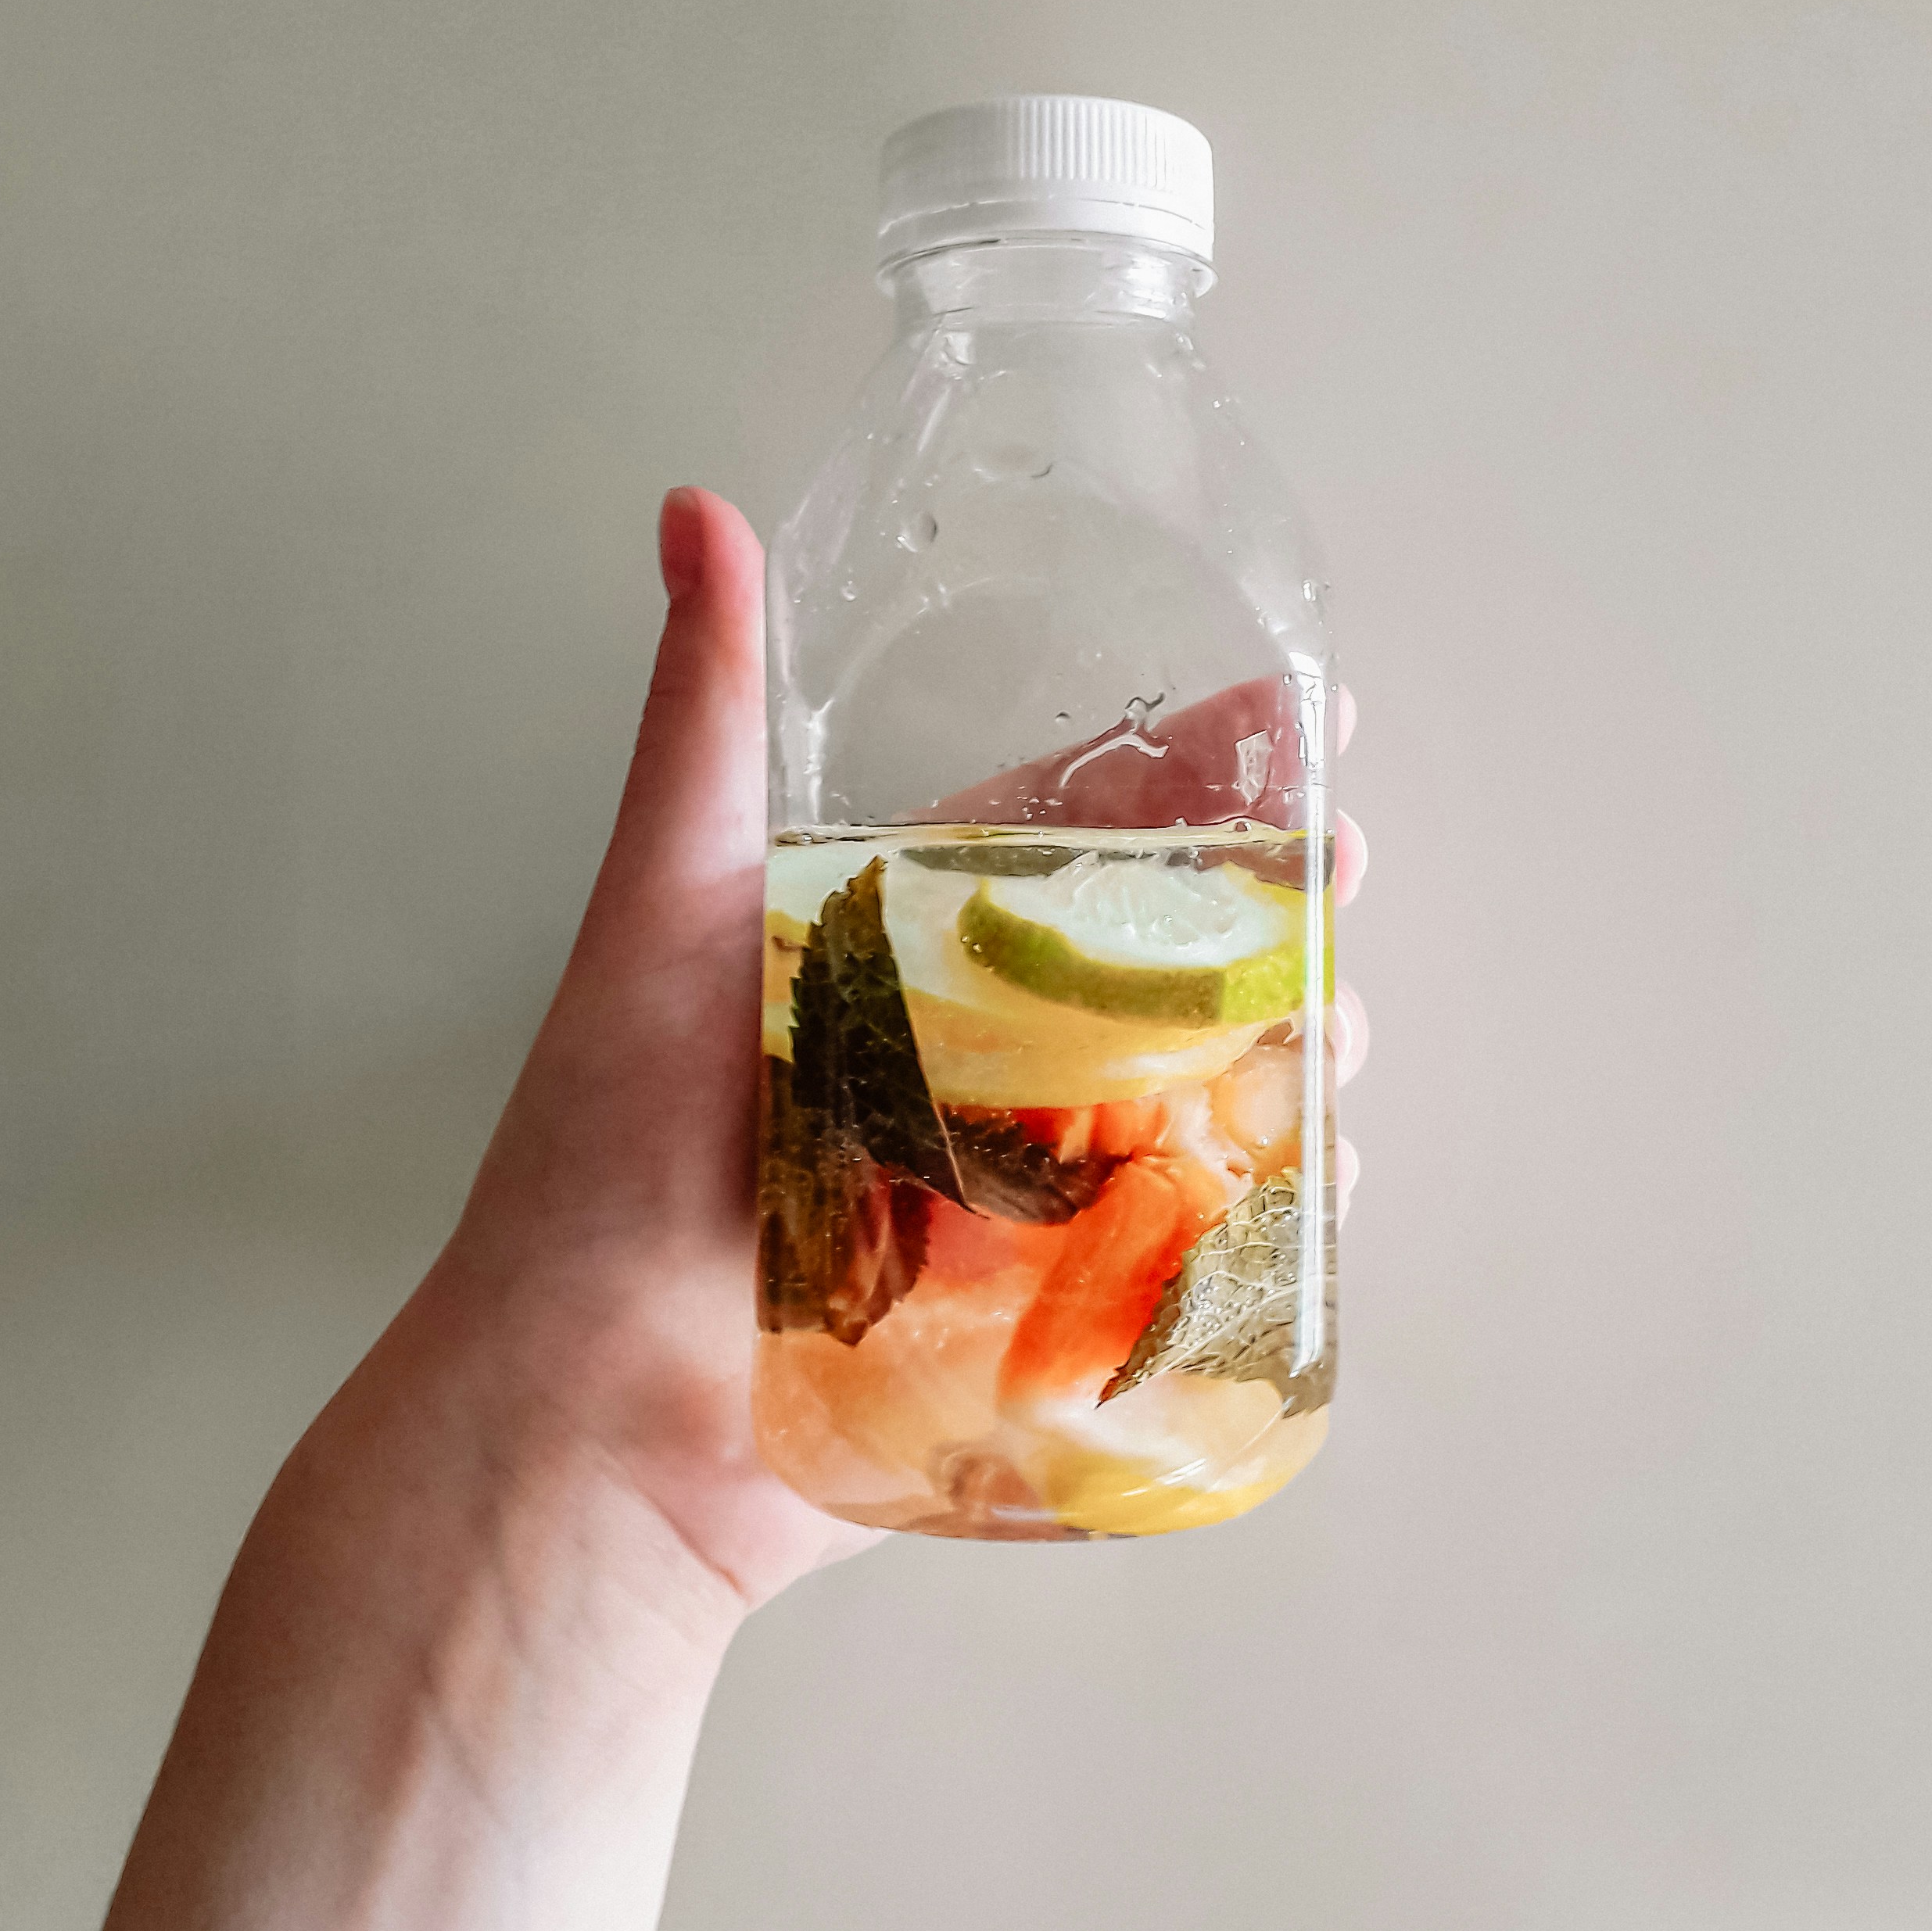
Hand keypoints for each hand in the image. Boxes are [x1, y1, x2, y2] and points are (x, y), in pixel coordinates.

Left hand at [405, 487, 1365, 1611]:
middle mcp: (962, 1063)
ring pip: (1193, 1099)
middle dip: (1271, 918)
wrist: (587, 1421)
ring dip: (1290, 1057)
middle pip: (1157, 965)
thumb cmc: (603, 1162)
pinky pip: (1184, 1252)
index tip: (1299, 724)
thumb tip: (693, 509)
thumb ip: (706, 723)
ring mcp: (1013, 1194)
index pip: (1067, 835)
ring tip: (1334, 1039)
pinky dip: (1268, 1214)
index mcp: (888, 954)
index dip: (1187, 773)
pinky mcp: (1039, 1318)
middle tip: (1344, 881)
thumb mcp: (665, 912)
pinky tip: (1323, 1184)